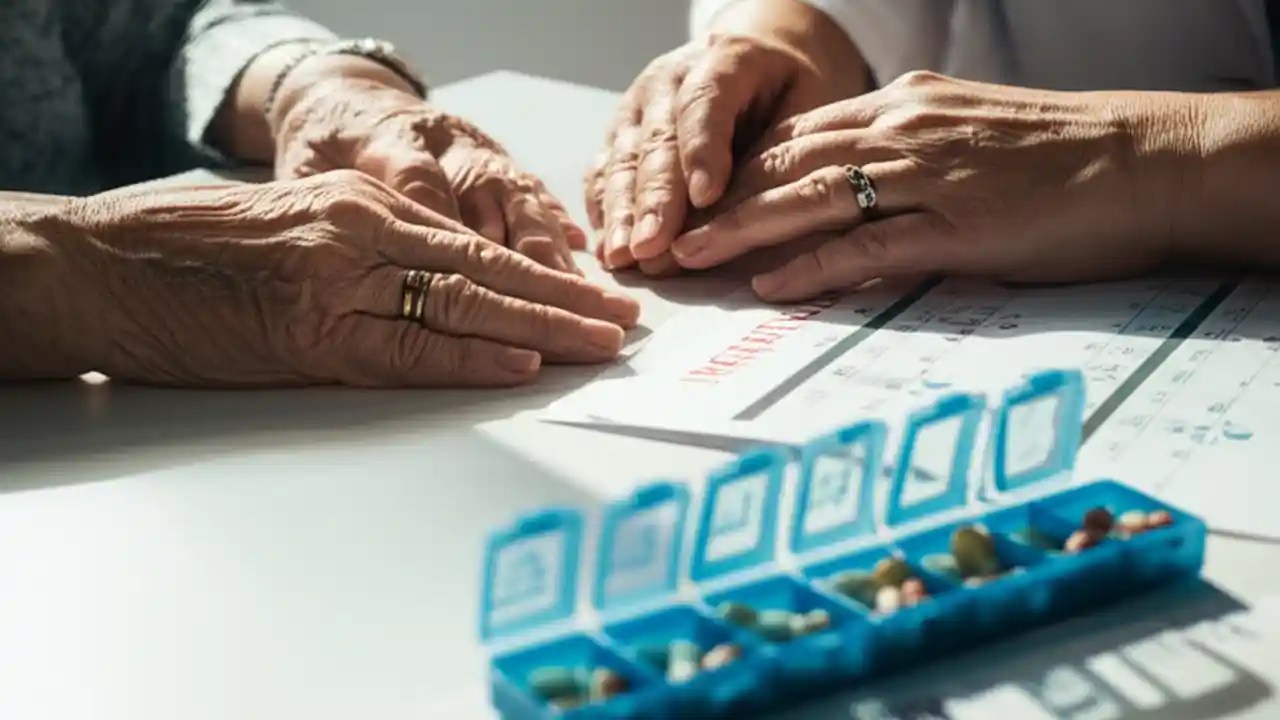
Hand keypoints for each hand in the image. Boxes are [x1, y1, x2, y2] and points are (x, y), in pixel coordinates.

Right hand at [61, 171, 638, 386]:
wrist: (103, 265)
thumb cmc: (194, 250)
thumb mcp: (300, 232)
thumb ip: (371, 254)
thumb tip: (447, 296)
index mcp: (364, 207)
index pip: (475, 246)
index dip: (542, 274)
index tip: (593, 296)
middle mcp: (362, 233)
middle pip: (486, 273)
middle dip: (563, 301)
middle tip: (622, 321)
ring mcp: (337, 280)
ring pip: (462, 306)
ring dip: (539, 329)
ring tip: (598, 344)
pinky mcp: (308, 332)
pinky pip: (406, 349)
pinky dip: (467, 359)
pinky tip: (518, 365)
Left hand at [272, 76, 584, 273]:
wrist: (348, 99)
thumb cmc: (323, 145)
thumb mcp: (306, 168)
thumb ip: (328, 197)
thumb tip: (349, 237)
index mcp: (389, 137)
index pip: (420, 180)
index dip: (452, 228)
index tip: (472, 276)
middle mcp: (446, 142)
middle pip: (494, 198)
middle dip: (531, 256)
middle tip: (559, 301)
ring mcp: (478, 152)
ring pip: (522, 203)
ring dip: (553, 253)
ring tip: (579, 296)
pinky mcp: (497, 165)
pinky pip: (534, 196)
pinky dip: (557, 225)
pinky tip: (580, 253)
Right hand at [585, 0, 863, 272]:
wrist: (760, 53)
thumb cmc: (789, 88)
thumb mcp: (808, 105)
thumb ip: (784, 152)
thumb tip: (765, 217)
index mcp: (726, 59)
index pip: (706, 103)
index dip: (703, 150)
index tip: (705, 197)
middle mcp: (669, 79)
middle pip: (656, 139)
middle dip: (653, 197)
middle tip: (652, 244)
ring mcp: (638, 106)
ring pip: (622, 159)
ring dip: (621, 211)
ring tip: (622, 256)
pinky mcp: (621, 133)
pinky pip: (604, 172)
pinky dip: (605, 211)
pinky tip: (609, 248)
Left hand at [672, 72, 1194, 301]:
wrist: (1146, 159)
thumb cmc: (1062, 153)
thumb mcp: (969, 133)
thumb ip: (908, 153)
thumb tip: (859, 187)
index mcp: (904, 108)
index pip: (798, 137)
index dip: (738, 172)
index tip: (693, 202)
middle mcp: (904, 133)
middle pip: (786, 164)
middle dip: (718, 201)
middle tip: (665, 234)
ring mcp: (928, 178)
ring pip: (812, 199)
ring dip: (743, 230)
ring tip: (691, 257)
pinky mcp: (959, 227)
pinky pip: (868, 247)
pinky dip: (814, 265)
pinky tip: (770, 283)